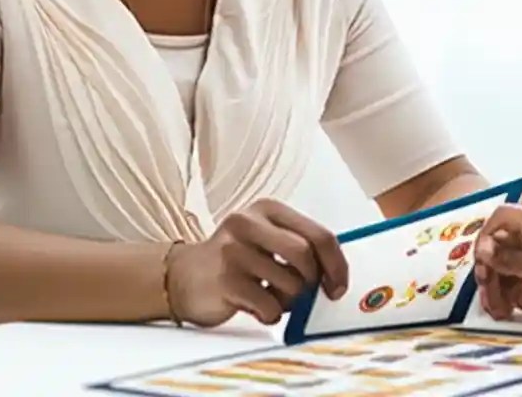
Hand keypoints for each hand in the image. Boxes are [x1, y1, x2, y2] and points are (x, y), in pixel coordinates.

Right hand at [166, 199, 348, 326]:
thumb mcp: (265, 239)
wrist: (184, 277)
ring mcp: (233, 250)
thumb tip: (335, 274)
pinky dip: (271, 314)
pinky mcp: (225, 280)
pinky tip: (255, 306)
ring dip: (289, 301)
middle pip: (305, 255)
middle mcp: (248, 222)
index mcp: (267, 209)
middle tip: (305, 295)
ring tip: (271, 297)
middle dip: (312, 282)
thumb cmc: (235, 261)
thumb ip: (298, 247)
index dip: (336, 264)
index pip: (318, 234)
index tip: (338, 286)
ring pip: (290, 284)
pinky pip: (270, 306)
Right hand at [474, 203, 521, 309]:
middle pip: (498, 246)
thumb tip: (482, 250)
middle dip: (491, 273)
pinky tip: (520, 304)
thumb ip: (509, 259)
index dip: (485, 243)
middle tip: (489, 296)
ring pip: (506, 263)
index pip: (496, 221)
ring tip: (502, 309)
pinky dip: (514, 290)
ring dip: (500, 286)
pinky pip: (518, 275)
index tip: (483, 266)